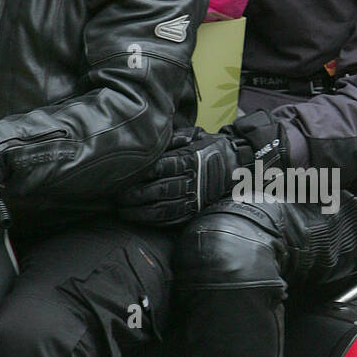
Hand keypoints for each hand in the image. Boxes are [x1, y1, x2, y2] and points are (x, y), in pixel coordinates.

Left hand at [120, 114, 285, 226]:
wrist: (238, 164)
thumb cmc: (211, 147)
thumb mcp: (196, 135)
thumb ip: (174, 138)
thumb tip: (153, 140)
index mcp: (189, 160)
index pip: (161, 167)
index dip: (142, 173)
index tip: (124, 176)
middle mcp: (192, 180)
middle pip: (159, 189)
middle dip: (136, 195)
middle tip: (118, 197)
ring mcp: (194, 198)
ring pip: (164, 207)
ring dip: (141, 212)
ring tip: (123, 212)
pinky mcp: (196, 210)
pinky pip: (174, 218)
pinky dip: (156, 221)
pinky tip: (141, 220)